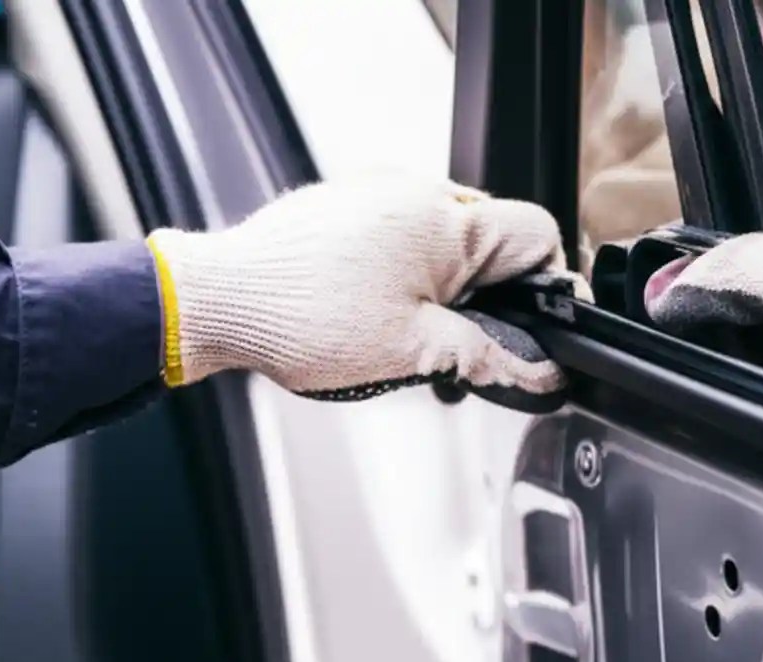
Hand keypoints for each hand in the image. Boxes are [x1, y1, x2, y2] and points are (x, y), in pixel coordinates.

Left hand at [148, 171, 579, 412]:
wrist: (216, 301)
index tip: (530, 323)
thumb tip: (534, 368)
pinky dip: (406, 270)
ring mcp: (377, 193)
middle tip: (457, 340)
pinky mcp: (346, 204)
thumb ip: (486, 355)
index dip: (546, 285)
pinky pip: (402, 233)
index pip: (537, 234)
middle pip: (492, 239)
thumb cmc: (301, 317)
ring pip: (446, 238)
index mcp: (447, 221)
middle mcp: (416, 193)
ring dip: (445, 284)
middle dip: (488, 294)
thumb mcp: (413, 351)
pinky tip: (373, 309)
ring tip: (407, 329)